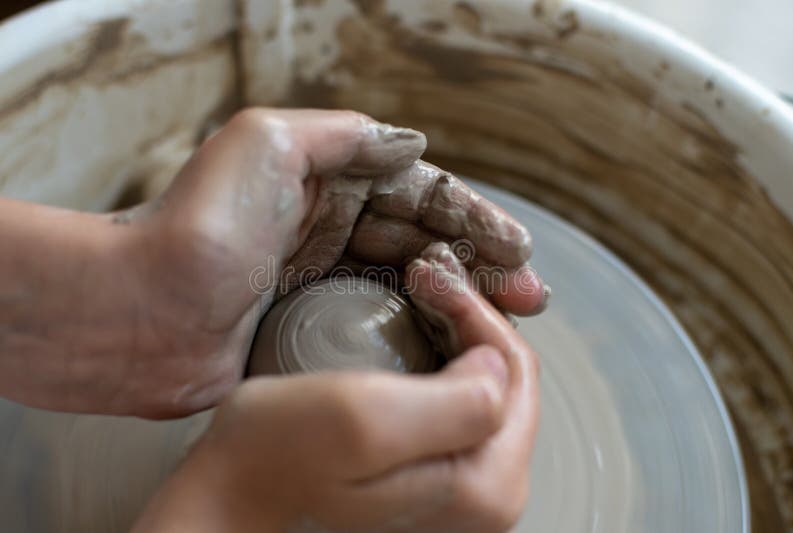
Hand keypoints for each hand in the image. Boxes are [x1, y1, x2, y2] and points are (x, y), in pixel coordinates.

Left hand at [107, 108, 545, 417]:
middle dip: (481, 262)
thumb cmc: (195, 227)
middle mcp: (325, 232)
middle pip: (422, 242)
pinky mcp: (312, 335)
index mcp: (319, 184)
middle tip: (527, 290)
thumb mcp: (266, 142)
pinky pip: (381, 330)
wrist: (138, 314)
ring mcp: (322, 286)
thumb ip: (342, 135)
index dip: (470, 217)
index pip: (413, 194)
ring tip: (510, 315)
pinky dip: (424, 334)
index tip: (514, 245)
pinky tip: (457, 343)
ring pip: (410, 288)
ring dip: (463, 299)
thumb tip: (409, 145)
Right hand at [131, 251, 538, 531]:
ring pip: (485, 382)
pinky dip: (443, 353)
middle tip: (427, 273)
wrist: (234, 492)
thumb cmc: (278, 456)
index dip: (475, 309)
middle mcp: (489, 495)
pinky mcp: (439, 471)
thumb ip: (457, 402)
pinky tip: (414, 329)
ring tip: (422, 290)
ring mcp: (466, 487)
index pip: (514, 369)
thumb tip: (499, 366)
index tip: (430, 275)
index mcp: (485, 484)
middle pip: (508, 377)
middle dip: (470, 315)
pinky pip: (461, 398)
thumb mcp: (364, 419)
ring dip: (457, 328)